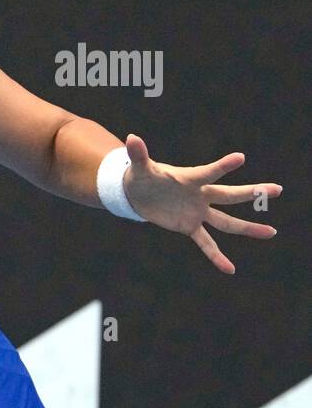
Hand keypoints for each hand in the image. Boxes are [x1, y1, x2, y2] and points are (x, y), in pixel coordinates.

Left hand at [122, 133, 280, 274]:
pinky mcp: (189, 226)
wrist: (138, 194)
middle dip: (251, 192)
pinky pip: (205, 243)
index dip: (222, 166)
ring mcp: (198, 212)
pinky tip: (229, 269)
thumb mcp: (140, 167)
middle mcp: (200, 195)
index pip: (209, 172)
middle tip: (276, 189)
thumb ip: (137, 155)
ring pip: (226, 222)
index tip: (240, 157)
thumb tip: (130, 138)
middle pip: (229, 195)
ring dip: (247, 228)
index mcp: (191, 178)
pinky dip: (216, 256)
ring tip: (271, 232)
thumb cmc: (143, 176)